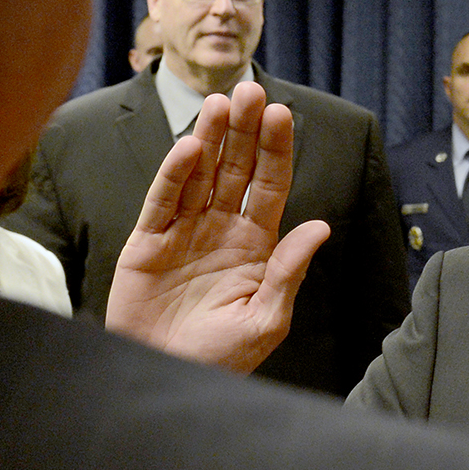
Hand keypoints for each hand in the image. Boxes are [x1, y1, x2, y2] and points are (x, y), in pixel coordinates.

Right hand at [105, 81, 329, 372]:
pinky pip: (162, 201)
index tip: (283, 113)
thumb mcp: (264, 320)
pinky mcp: (147, 243)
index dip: (276, 149)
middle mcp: (220, 229)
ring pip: (199, 174)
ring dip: (211, 138)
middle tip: (251, 89)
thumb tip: (321, 225)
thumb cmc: (220, 359)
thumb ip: (289, 271)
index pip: (269, 185)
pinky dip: (174, 173)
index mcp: (255, 244)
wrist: (164, 380)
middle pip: (235, 168)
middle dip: (245, 130)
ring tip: (221, 103)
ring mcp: (182, 232)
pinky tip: (190, 146)